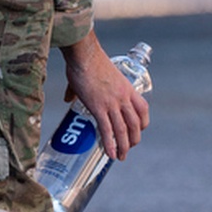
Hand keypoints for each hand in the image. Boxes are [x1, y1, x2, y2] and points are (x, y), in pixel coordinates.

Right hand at [60, 30, 149, 160]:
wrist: (85, 54)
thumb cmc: (88, 61)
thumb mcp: (96, 76)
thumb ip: (84, 88)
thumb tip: (67, 98)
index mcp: (127, 88)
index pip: (143, 110)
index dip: (142, 123)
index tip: (137, 131)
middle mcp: (123, 98)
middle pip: (135, 124)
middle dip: (133, 140)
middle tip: (127, 149)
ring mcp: (112, 103)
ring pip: (123, 130)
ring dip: (123, 147)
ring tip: (120, 157)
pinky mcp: (98, 107)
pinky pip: (107, 130)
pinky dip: (109, 144)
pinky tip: (109, 154)